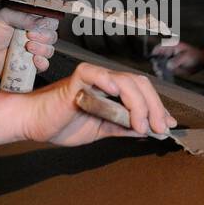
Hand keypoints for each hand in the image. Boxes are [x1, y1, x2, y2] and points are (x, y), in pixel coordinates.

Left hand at [0, 8, 59, 79]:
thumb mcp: (5, 16)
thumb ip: (22, 16)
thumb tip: (38, 22)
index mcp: (31, 24)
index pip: (50, 22)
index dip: (47, 24)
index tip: (37, 25)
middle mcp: (34, 37)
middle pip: (52, 37)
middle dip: (43, 36)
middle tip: (29, 35)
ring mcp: (32, 52)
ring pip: (49, 51)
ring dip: (42, 48)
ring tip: (27, 46)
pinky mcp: (29, 65)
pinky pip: (43, 66)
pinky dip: (42, 62)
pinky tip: (34, 59)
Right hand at [22, 62, 176, 146]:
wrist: (35, 123)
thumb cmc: (64, 123)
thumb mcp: (103, 129)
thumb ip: (125, 127)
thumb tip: (151, 130)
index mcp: (113, 91)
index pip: (143, 92)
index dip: (159, 107)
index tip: (168, 125)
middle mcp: (106, 81)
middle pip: (140, 85)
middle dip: (154, 107)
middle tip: (158, 128)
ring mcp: (93, 79)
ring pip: (125, 82)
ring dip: (138, 104)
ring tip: (141, 125)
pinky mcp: (76, 80)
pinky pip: (93, 74)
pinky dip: (107, 81)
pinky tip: (115, 93)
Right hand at [149, 40, 203, 77]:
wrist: (200, 62)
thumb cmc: (194, 55)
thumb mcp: (185, 57)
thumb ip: (176, 61)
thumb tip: (168, 65)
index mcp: (170, 46)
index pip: (158, 48)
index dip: (153, 54)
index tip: (153, 61)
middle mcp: (167, 53)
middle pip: (156, 58)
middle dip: (155, 64)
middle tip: (158, 70)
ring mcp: (168, 60)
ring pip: (159, 66)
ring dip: (158, 70)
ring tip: (160, 74)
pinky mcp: (170, 67)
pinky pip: (164, 71)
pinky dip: (162, 74)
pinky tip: (163, 77)